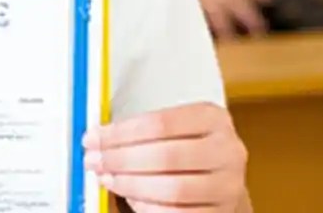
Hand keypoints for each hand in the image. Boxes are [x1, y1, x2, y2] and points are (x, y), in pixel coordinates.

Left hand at [85, 103, 247, 211]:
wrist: (222, 178)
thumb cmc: (191, 148)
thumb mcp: (177, 128)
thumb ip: (142, 131)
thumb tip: (98, 140)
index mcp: (212, 118)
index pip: (160, 123)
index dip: (120, 133)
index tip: (94, 138)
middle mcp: (227, 150)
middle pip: (166, 156)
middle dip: (122, 160)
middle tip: (95, 160)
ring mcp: (228, 185)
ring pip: (173, 189)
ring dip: (131, 185)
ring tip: (108, 179)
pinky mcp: (221, 212)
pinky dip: (148, 207)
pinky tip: (130, 198)